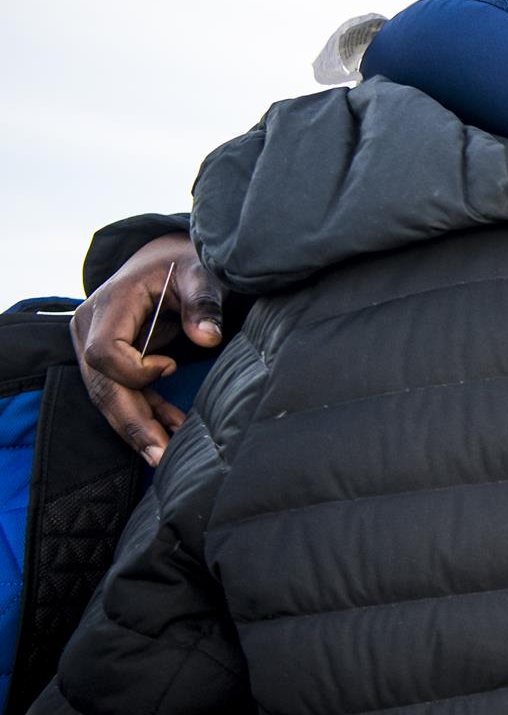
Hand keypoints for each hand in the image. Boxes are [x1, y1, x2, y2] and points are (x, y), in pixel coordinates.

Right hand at [71, 233, 226, 464]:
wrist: (169, 257)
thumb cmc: (186, 262)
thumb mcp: (201, 272)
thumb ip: (204, 303)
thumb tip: (207, 339)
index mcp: (111, 302)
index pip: (104, 352)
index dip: (134, 370)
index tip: (172, 366)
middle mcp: (92, 325)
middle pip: (101, 383)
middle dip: (132, 421)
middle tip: (161, 455)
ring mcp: (95, 342)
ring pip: (108, 395)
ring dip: (139, 425)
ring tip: (166, 457)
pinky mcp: (109, 357)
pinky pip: (121, 392)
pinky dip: (147, 413)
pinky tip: (171, 434)